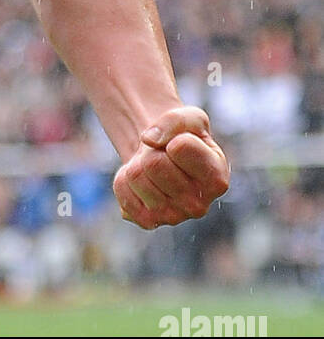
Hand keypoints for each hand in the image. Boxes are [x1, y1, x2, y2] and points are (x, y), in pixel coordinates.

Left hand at [113, 105, 228, 229]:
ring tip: (153, 167)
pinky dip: (125, 176)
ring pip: (136, 175)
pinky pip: (122, 188)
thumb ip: (175, 120)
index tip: (179, 141)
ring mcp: (173, 217)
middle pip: (154, 163)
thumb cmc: (183, 135)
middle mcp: (199, 206)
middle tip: (162, 154)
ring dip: (138, 163)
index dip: (174, 136)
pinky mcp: (148, 221)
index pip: (180, 146)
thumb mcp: (189, 117)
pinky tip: (143, 181)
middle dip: (153, 150)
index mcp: (217, 179)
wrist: (164, 154)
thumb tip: (149, 140)